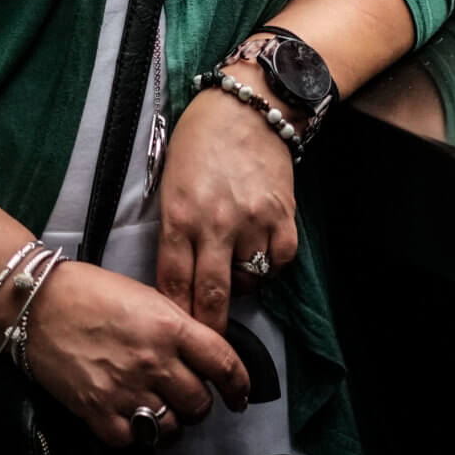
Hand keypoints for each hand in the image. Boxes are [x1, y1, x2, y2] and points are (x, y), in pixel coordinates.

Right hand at [25, 263, 247, 447]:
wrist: (39, 304)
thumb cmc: (92, 293)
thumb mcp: (150, 297)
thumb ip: (180, 327)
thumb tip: (204, 352)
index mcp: (171, 328)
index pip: (224, 364)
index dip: (239, 384)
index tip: (240, 394)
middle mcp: (153, 362)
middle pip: (199, 403)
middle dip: (201, 404)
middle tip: (192, 399)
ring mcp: (124, 389)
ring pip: (170, 427)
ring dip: (173, 424)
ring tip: (165, 413)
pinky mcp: (95, 411)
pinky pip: (131, 440)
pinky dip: (137, 435)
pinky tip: (135, 420)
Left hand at [157, 78, 298, 331]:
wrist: (248, 107)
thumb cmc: (200, 142)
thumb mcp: (170, 185)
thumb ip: (174, 230)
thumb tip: (180, 276)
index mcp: (179, 216)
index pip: (173, 283)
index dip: (175, 315)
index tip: (176, 334)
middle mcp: (216, 224)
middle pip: (211, 295)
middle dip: (208, 328)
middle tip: (207, 346)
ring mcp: (253, 221)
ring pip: (248, 280)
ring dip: (240, 286)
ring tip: (233, 276)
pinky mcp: (284, 215)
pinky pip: (279, 260)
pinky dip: (270, 265)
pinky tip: (260, 255)